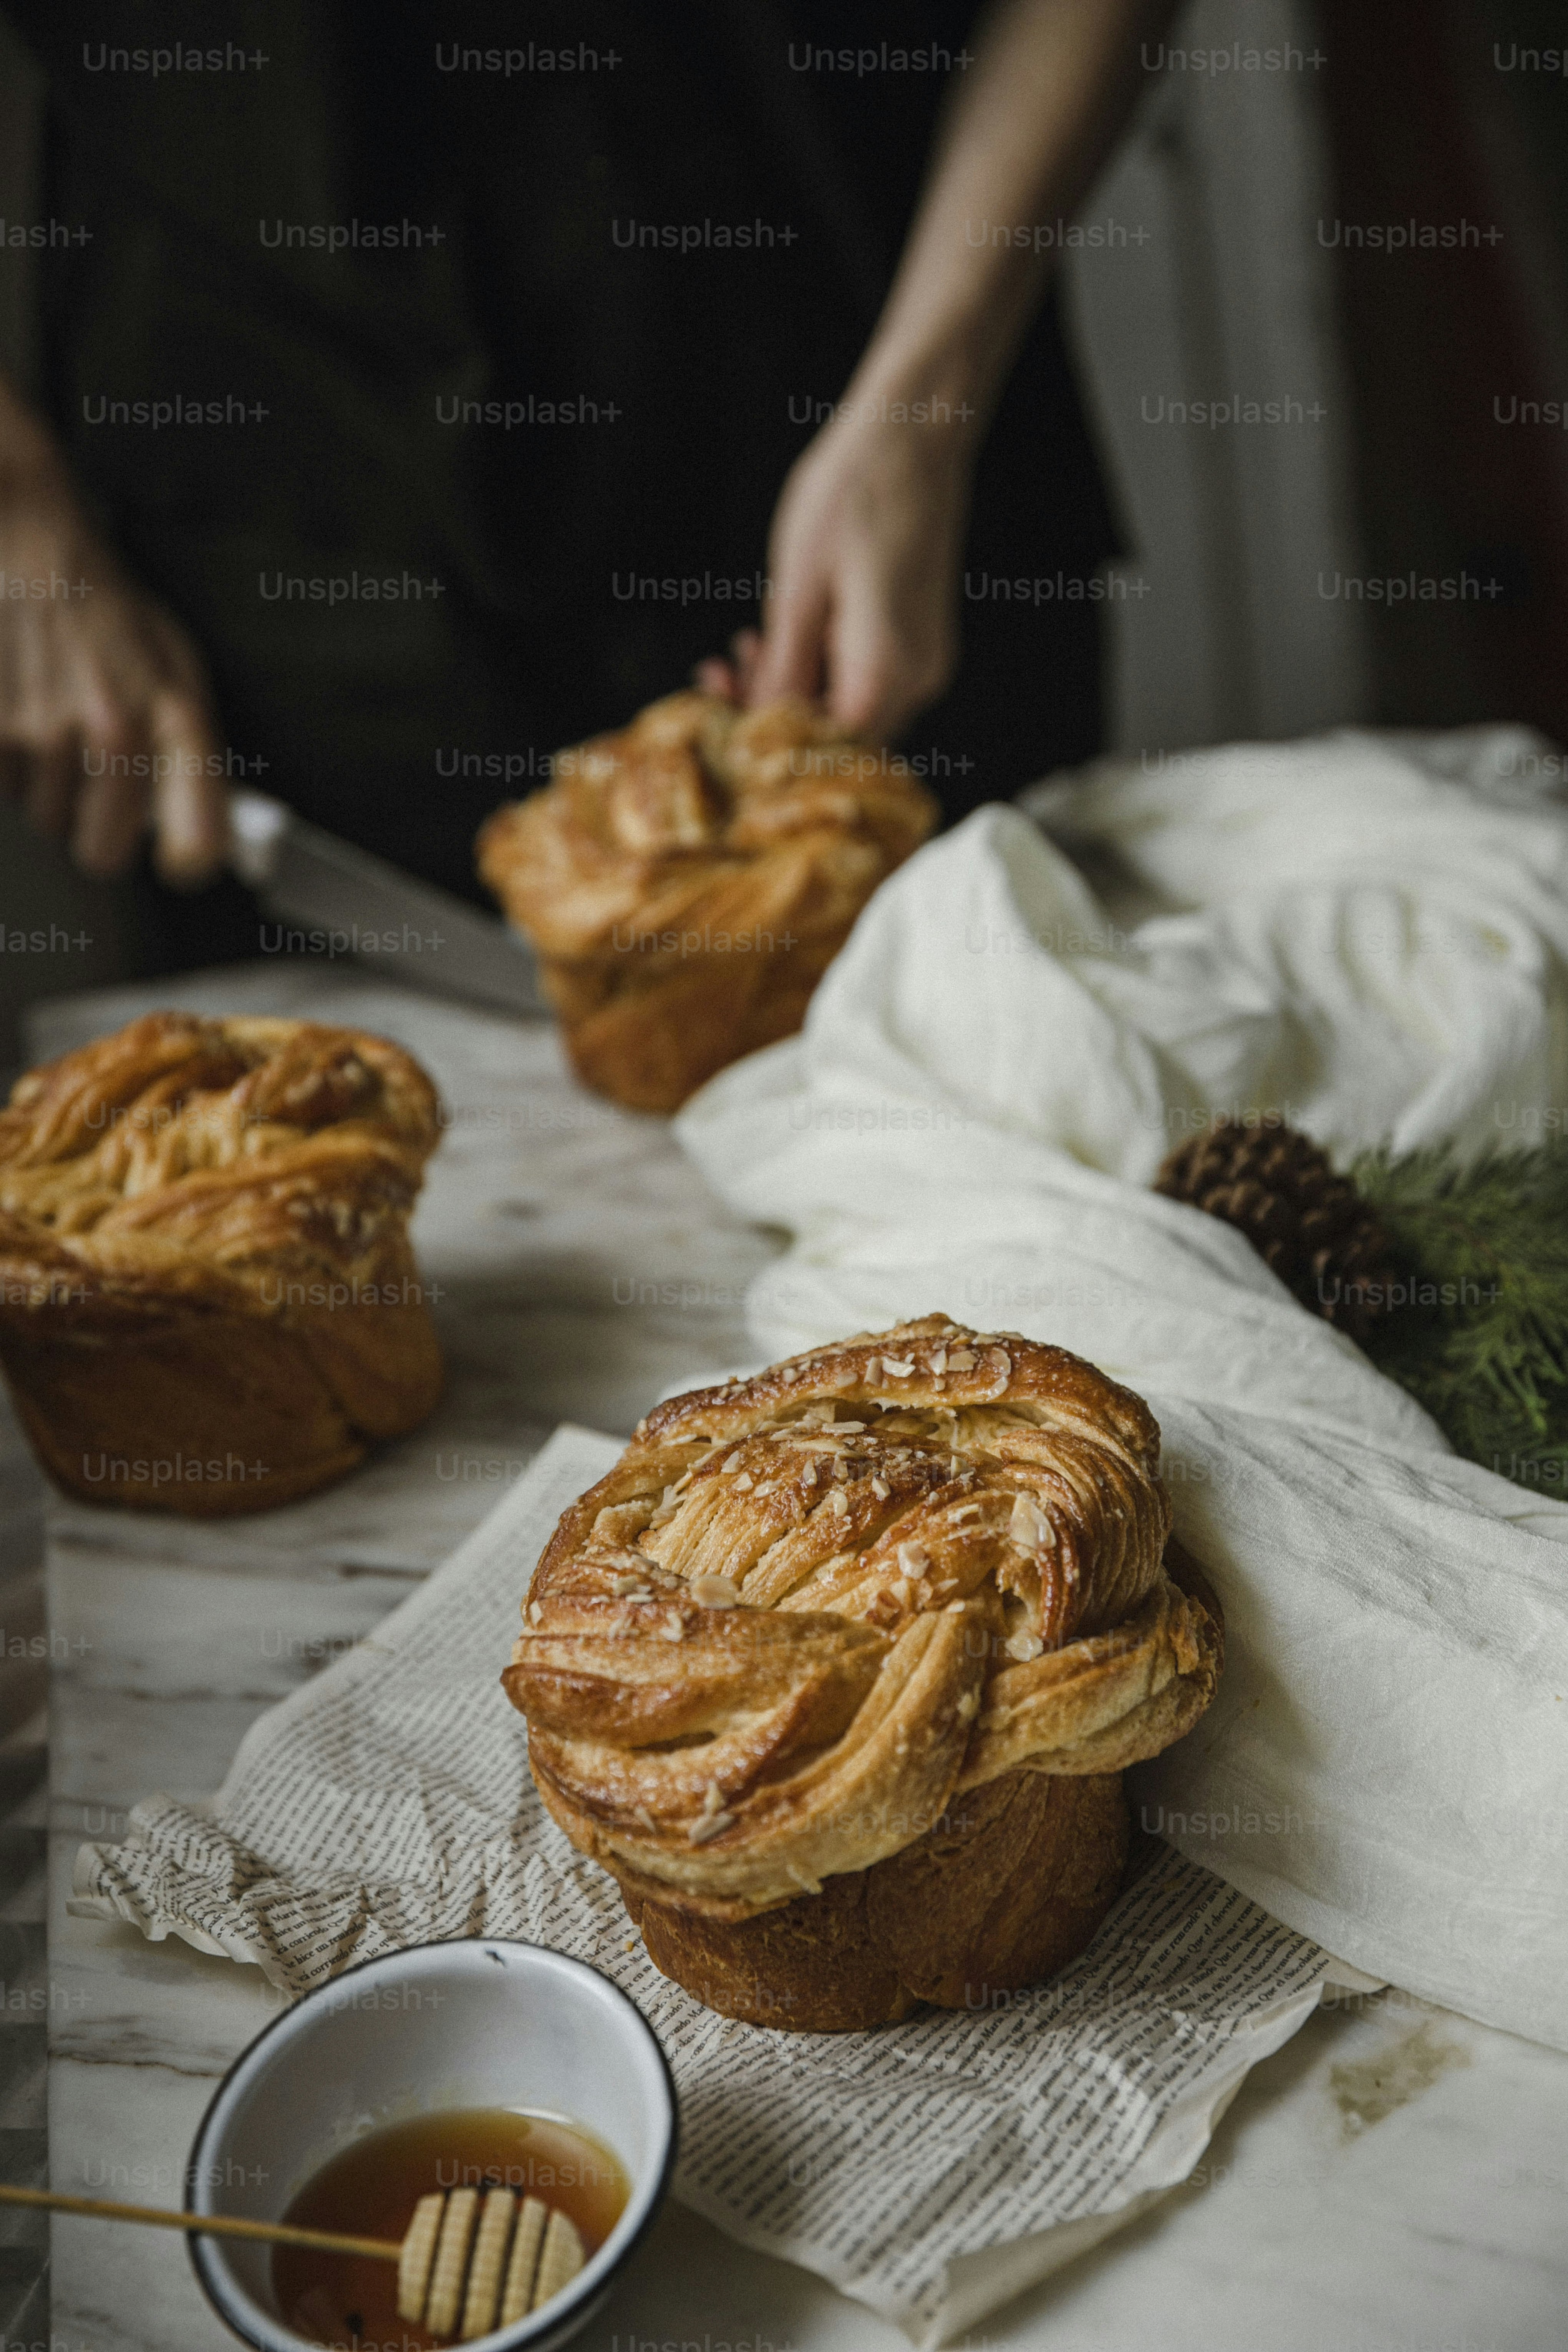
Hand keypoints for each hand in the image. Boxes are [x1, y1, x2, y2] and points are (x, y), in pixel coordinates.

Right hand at [0, 449, 227, 881]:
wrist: (35, 550)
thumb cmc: (110, 617)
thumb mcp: (178, 669)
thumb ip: (196, 754)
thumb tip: (214, 836)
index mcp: (174, 717)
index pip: (197, 834)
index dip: (190, 858)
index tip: (183, 862)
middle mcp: (112, 729)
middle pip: (100, 850)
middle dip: (94, 827)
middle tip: (92, 779)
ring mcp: (43, 731)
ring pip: (44, 816)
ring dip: (47, 784)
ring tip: (52, 721)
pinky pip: (1, 787)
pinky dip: (7, 761)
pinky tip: (19, 713)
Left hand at [695, 398, 975, 740]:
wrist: (914, 430)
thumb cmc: (856, 491)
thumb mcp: (798, 586)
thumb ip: (784, 668)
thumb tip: (760, 724)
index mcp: (889, 668)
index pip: (829, 746)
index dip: (771, 742)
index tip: (723, 716)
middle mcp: (919, 677)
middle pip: (841, 736)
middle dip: (776, 716)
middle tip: (719, 678)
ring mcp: (924, 660)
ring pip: (851, 710)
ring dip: (794, 691)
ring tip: (744, 649)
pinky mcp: (919, 640)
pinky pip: (867, 680)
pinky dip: (822, 671)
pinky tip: (782, 639)